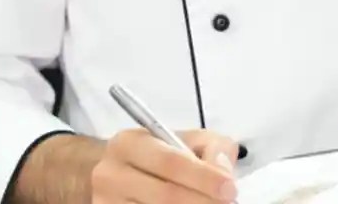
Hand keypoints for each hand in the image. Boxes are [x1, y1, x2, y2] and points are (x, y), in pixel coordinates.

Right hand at [91, 129, 239, 203]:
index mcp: (129, 144)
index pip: (170, 162)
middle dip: (202, 201)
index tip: (230, 189)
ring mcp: (107, 203)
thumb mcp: (185, 139)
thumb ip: (211, 147)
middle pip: (165, 195)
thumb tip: (223, 171)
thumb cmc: (159, 156)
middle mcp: (111, 175)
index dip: (204, 177)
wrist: (118, 176)